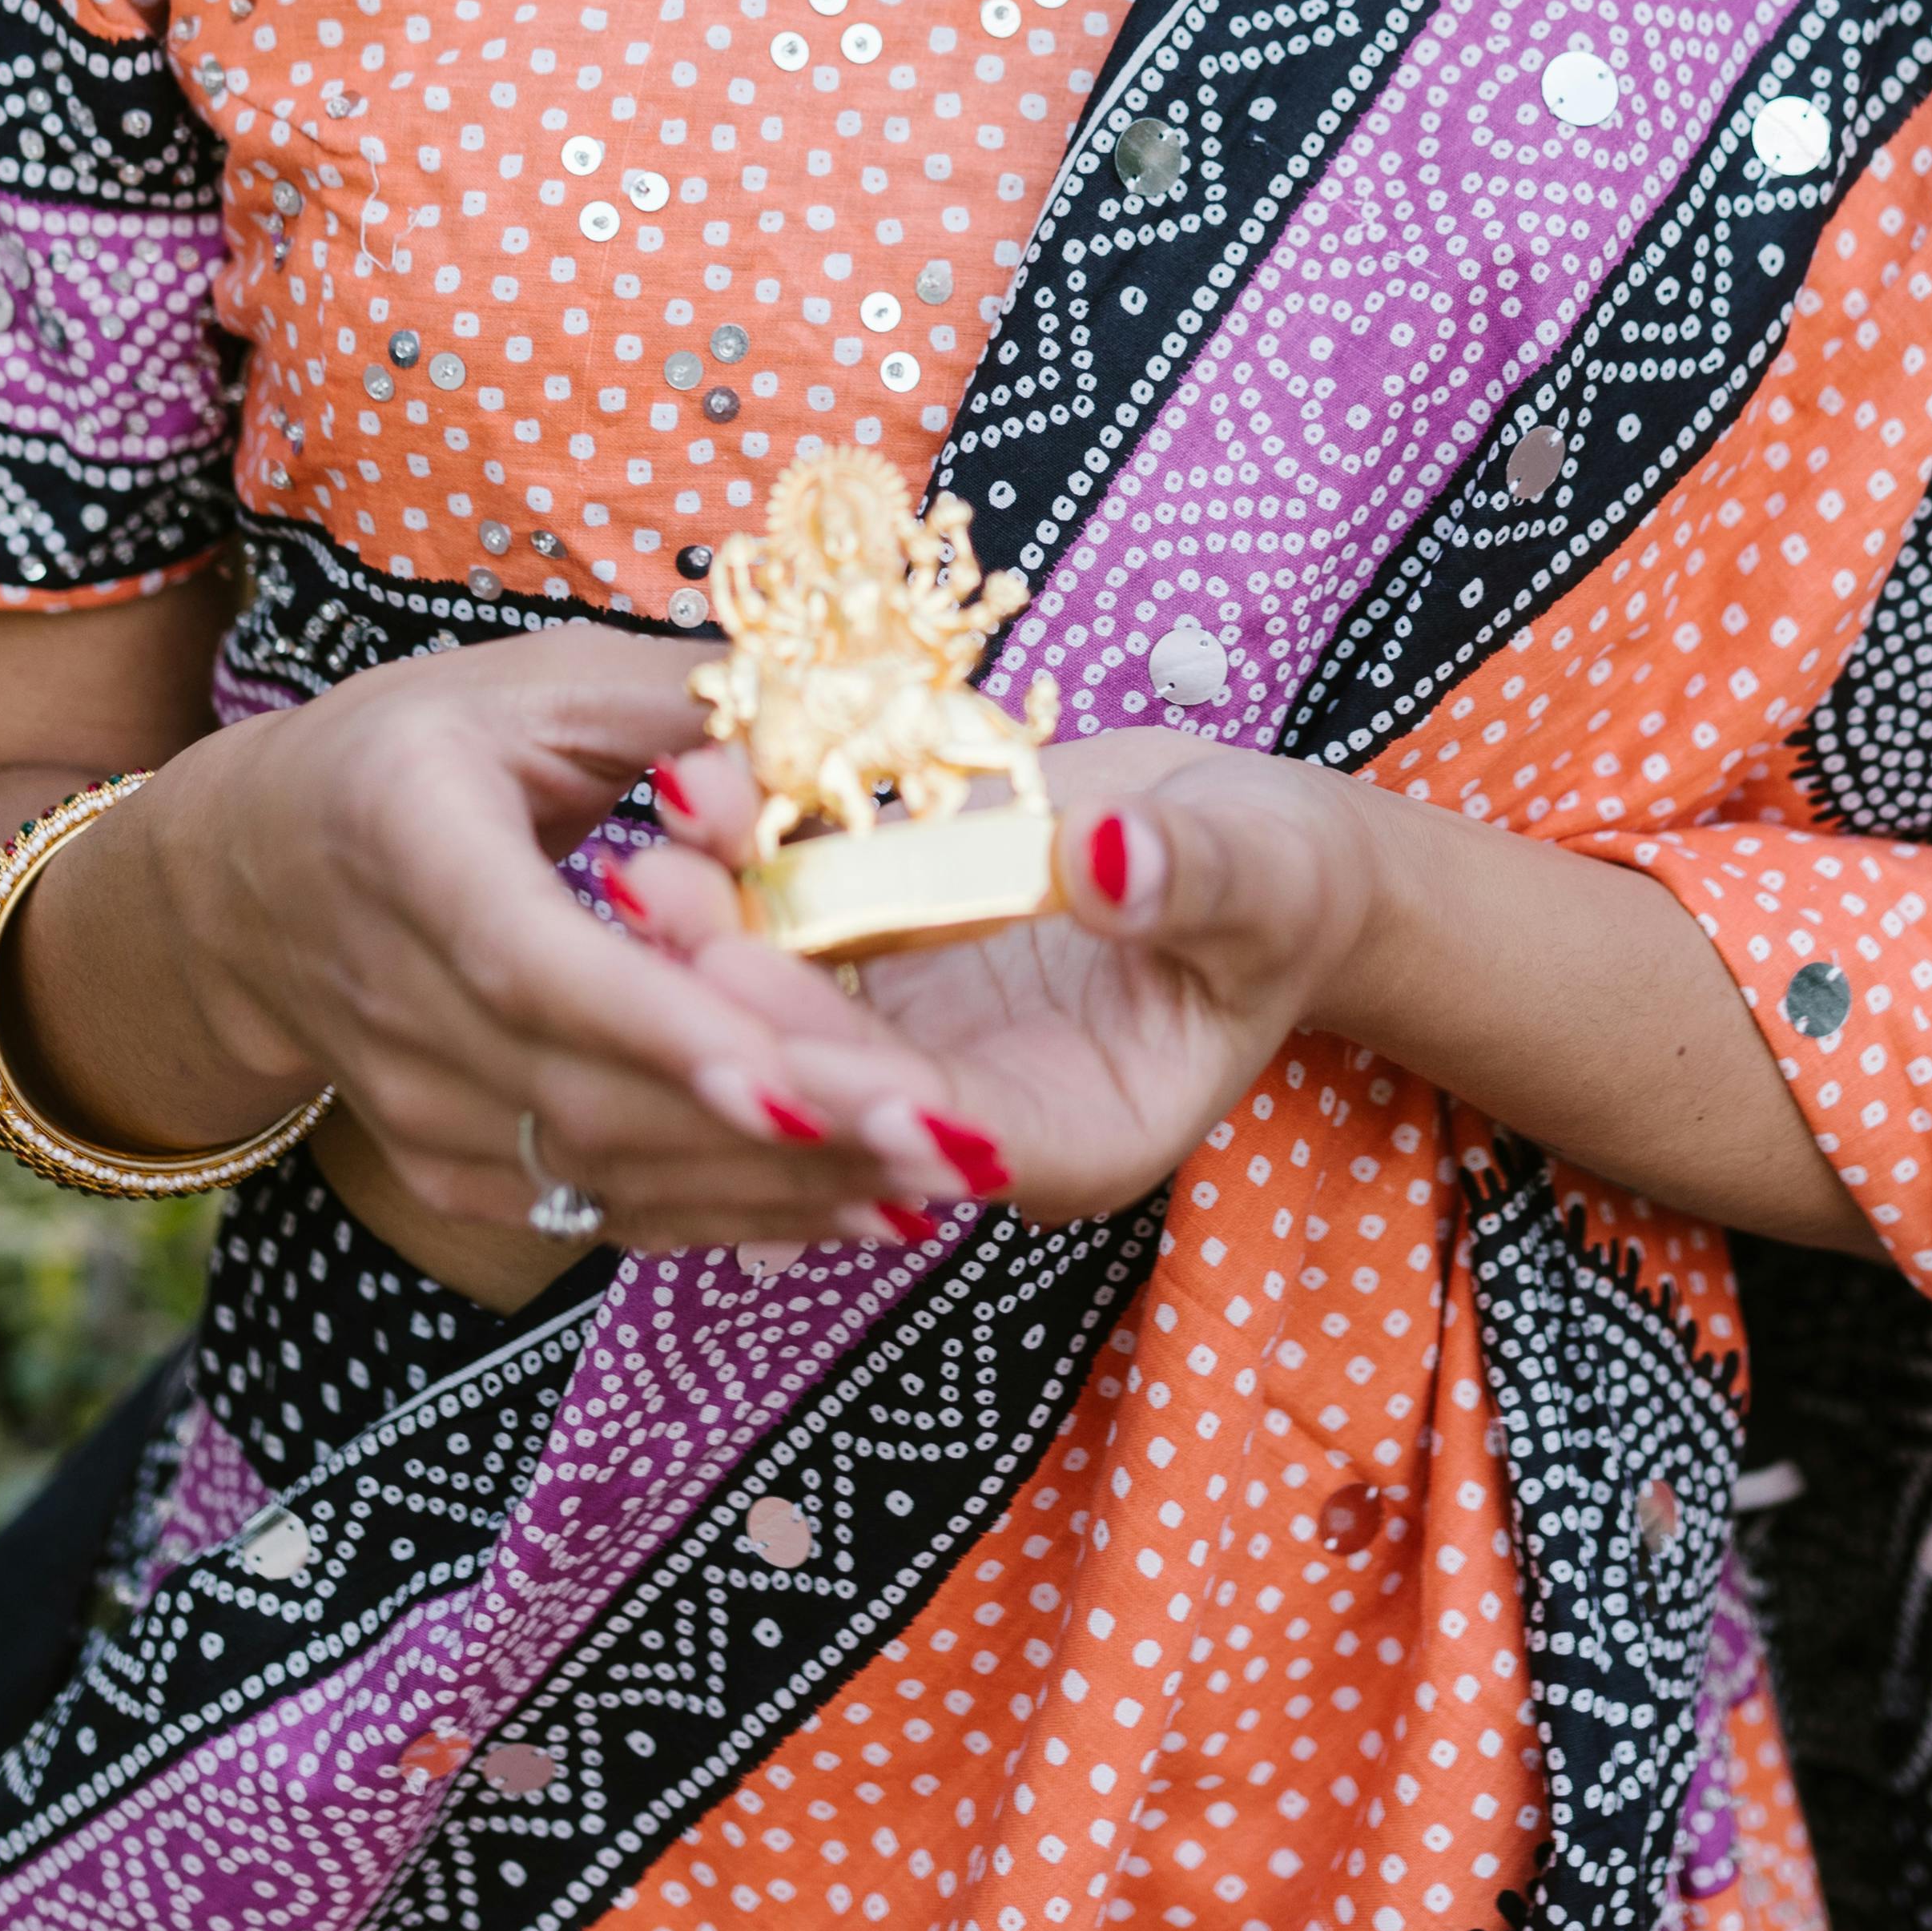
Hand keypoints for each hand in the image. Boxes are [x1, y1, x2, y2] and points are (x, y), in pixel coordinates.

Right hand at [63, 628, 992, 1269]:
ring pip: (605, 1171)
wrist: (245, 884)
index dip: (657, 1027)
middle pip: (589, 1093)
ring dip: (779, 1188)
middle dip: (777, 1130)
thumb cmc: (409, 753)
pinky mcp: (452, 1165)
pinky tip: (860, 1204)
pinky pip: (599, 1206)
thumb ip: (679, 703)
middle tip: (945, 1135)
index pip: (531, 963)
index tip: (787, 1078)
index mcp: (406, 843)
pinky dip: (732, 1212)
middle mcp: (397, 996)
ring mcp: (417, 1103)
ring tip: (940, 1175)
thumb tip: (834, 721)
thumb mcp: (528, 685)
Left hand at [634, 729, 1381, 1223]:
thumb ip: (1188, 880)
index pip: (949, 1132)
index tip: (770, 1017)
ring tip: (649, 850)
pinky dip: (743, 870)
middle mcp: (972, 1105)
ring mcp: (916, 1034)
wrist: (1244, 843)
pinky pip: (795, 926)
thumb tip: (1112, 862)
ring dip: (711, 939)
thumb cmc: (1283, 880)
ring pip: (792, 1007)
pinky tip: (692, 795)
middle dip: (744, 1006)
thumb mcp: (1264, 877)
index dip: (857, 1082)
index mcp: (1078, 1135)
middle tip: (657, 909)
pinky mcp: (883, 954)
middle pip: (840, 1081)